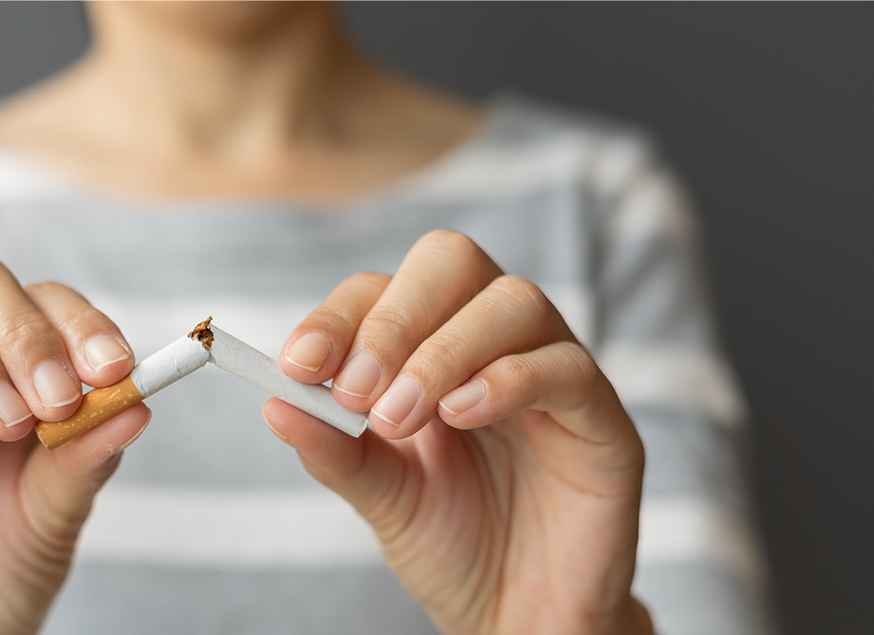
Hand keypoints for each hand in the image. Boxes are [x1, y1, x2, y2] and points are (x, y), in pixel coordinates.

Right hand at [0, 255, 148, 634]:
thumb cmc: (5, 565)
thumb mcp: (62, 506)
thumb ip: (89, 451)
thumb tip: (137, 400)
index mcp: (4, 365)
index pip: (36, 299)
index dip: (76, 320)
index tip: (115, 368)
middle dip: (21, 328)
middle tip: (59, 396)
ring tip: (11, 427)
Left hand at [267, 231, 652, 634]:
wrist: (518, 615)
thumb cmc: (452, 543)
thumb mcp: (379, 497)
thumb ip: (334, 449)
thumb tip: (271, 403)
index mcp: (430, 346)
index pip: (383, 289)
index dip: (338, 315)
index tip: (298, 366)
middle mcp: (493, 341)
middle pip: (451, 261)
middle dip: (393, 318)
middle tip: (356, 391)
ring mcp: (552, 370)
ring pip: (513, 301)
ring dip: (444, 351)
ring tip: (401, 417)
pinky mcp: (602, 418)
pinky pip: (566, 366)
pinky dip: (509, 379)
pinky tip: (463, 415)